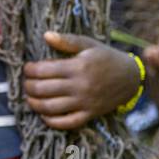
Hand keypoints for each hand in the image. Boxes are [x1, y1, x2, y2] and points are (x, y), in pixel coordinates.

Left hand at [23, 31, 140, 130]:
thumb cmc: (106, 58)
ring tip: (29, 97)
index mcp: (78, 67)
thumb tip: (46, 35)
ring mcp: (85, 102)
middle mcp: (80, 86)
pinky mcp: (90, 114)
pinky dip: (52, 122)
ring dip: (34, 104)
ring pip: (51, 108)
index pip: (43, 71)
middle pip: (43, 90)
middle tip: (26, 83)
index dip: (30, 70)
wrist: (132, 77)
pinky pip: (67, 123)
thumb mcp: (89, 44)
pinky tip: (44, 115)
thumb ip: (67, 41)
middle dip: (28, 86)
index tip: (27, 68)